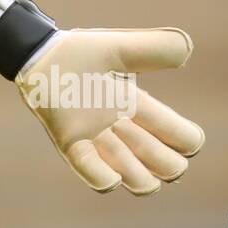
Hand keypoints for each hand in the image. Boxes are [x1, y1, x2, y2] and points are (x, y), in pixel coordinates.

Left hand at [11, 27, 204, 194]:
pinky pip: (93, 174)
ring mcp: (97, 141)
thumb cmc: (79, 52)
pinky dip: (106, 180)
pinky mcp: (71, 144)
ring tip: (125, 152)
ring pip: (137, 179)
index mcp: (139, 108)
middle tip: (144, 138)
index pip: (181, 139)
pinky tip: (112, 177)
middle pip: (166, 166)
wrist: (38, 54)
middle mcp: (123, 130)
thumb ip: (154, 47)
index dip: (185, 139)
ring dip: (139, 173)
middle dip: (167, 161)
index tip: (173, 127)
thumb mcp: (120, 47)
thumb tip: (188, 51)